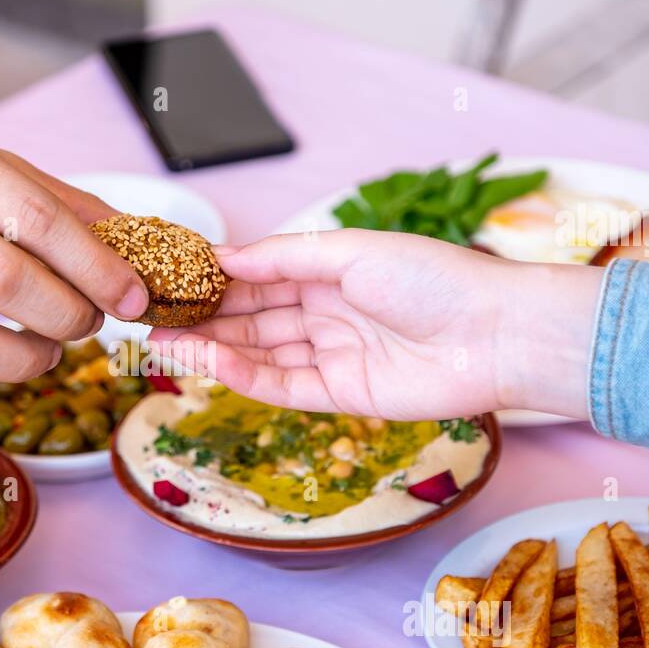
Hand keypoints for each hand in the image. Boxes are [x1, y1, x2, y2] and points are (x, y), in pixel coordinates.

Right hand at [149, 230, 601, 419]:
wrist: (496, 335)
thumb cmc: (434, 278)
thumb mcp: (351, 252)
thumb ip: (284, 258)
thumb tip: (224, 257)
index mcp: (331, 271)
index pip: (260, 276)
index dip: (216, 280)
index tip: (171, 280)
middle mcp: (327, 312)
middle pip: (253, 318)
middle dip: (204, 318)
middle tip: (152, 319)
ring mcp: (333, 354)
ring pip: (260, 352)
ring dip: (213, 348)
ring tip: (165, 343)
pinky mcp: (342, 395)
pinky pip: (283, 385)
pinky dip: (245, 376)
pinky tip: (210, 363)